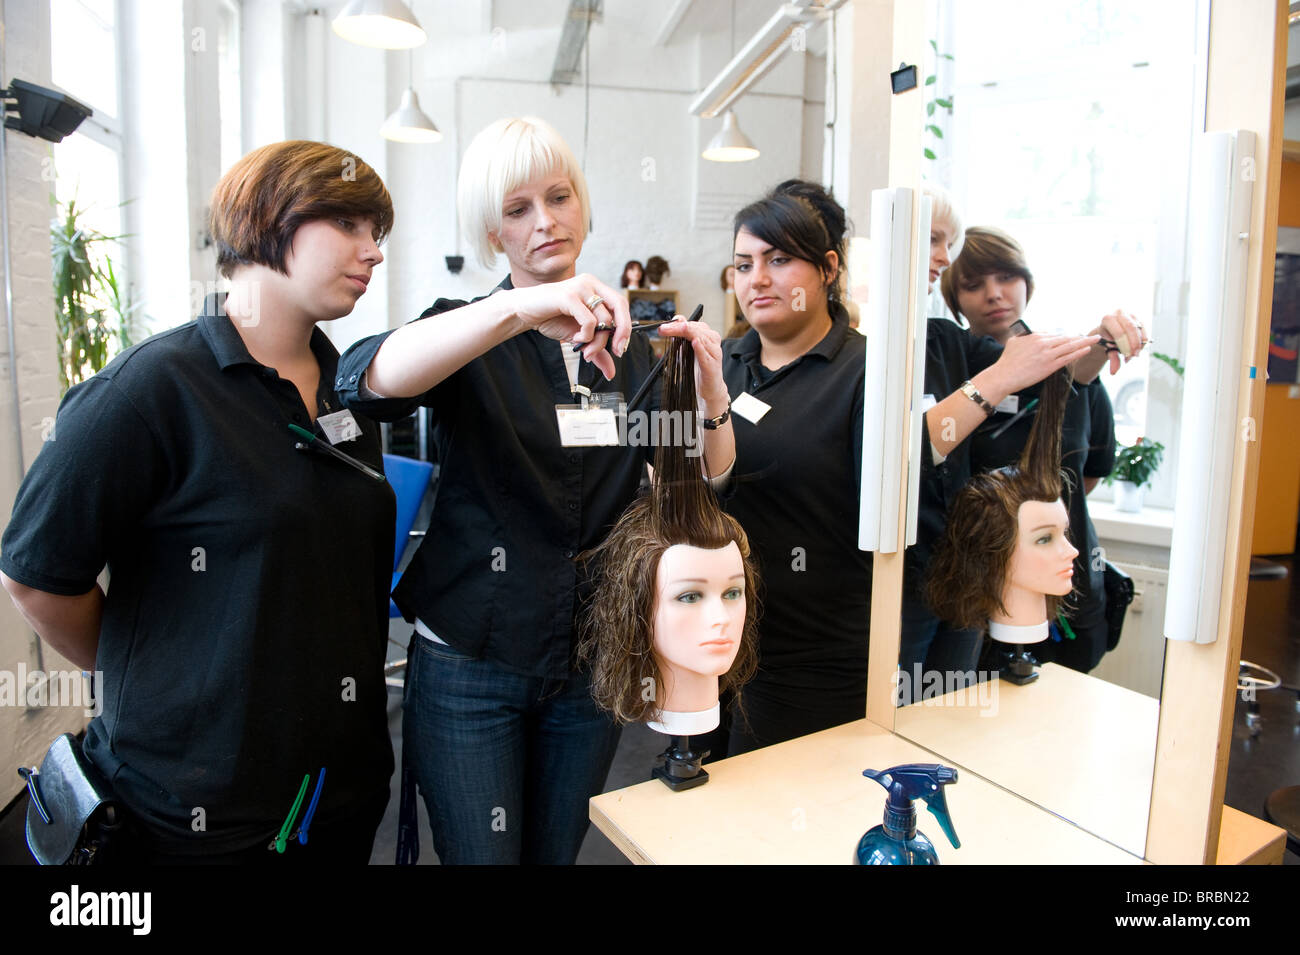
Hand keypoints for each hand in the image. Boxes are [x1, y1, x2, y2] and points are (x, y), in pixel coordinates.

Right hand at [509, 274, 630, 379]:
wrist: (524, 311)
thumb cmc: (550, 317)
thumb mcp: (578, 336)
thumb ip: (596, 349)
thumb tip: (610, 371)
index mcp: (595, 289)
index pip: (621, 305)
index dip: (626, 327)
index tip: (620, 348)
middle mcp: (590, 284)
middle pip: (620, 306)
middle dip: (622, 331)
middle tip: (616, 351)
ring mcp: (580, 288)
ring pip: (604, 319)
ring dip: (597, 340)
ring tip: (583, 347)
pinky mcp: (569, 296)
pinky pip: (589, 320)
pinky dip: (586, 335)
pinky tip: (575, 338)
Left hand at [657, 316, 728, 413]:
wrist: (709, 389)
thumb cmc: (698, 369)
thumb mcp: (685, 350)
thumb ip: (680, 336)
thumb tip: (671, 323)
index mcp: (706, 336)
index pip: (692, 324)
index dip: (677, 323)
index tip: (663, 327)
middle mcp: (712, 341)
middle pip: (696, 329)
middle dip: (679, 327)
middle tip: (664, 329)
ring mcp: (714, 353)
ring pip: (703, 338)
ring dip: (689, 333)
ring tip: (679, 329)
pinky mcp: (713, 366)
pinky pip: (707, 355)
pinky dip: (700, 348)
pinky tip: (695, 343)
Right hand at [990, 332, 1098, 393]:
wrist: (1004, 376)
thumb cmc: (1007, 361)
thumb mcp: (1014, 342)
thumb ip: (1025, 337)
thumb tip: (1031, 335)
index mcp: (1034, 336)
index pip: (1053, 334)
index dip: (1064, 336)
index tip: (1072, 337)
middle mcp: (1043, 343)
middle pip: (1066, 338)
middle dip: (1080, 336)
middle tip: (1091, 335)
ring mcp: (1048, 354)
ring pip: (1070, 346)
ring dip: (1084, 342)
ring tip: (1095, 339)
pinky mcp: (1050, 366)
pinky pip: (1068, 357)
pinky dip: (1079, 352)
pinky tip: (1086, 349)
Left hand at [1093, 309, 1147, 373]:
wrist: (1109, 331)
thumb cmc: (1107, 340)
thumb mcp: (1107, 348)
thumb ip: (1112, 358)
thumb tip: (1114, 372)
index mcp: (1107, 319)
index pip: (1118, 332)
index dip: (1124, 345)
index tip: (1127, 355)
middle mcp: (1119, 313)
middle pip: (1131, 328)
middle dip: (1134, 343)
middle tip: (1135, 355)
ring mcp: (1129, 314)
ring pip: (1139, 329)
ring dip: (1139, 343)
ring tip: (1135, 354)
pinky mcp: (1138, 318)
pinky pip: (1144, 329)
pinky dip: (1143, 340)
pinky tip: (1140, 348)